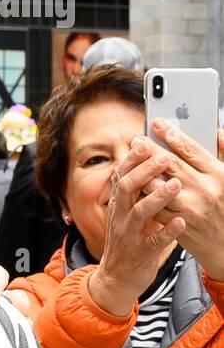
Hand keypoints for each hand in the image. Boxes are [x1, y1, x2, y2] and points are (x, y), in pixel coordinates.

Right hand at [88, 137, 184, 317]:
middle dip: (145, 171)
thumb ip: (137, 193)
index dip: (131, 159)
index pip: (120, 176)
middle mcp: (120, 216)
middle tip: (165, 158)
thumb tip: (151, 166)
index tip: (144, 142)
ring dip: (157, 197)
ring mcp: (129, 234)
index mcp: (118, 205)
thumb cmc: (129, 241)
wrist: (117, 277)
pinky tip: (180, 222)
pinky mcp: (141, 252)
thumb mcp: (126, 214)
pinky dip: (167, 231)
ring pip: (139, 212)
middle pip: (127, 188)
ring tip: (176, 185)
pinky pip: (154, 240)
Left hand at [145, 121, 223, 280]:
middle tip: (137, 140)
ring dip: (141, 171)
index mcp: (219, 175)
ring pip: (156, 185)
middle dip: (150, 149)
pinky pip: (153, 205)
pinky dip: (142, 194)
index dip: (172, 135)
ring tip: (132, 160)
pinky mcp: (176, 223)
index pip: (192, 150)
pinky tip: (133, 184)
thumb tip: (217, 132)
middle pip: (170, 164)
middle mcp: (204, 190)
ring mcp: (189, 208)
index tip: (158, 124)